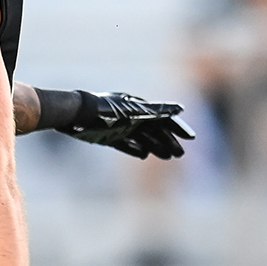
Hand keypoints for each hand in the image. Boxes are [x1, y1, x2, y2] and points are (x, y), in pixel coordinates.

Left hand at [59, 91, 195, 158]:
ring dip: (156, 146)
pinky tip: (143, 155)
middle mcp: (131, 116)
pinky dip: (135, 149)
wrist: (76, 115)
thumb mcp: (133, 113)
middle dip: (168, 141)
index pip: (163, 118)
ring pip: (142, 138)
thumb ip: (156, 112)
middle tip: (180, 154)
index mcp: (139, 108)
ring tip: (168, 156)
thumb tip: (180, 109)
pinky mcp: (107, 136)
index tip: (191, 138)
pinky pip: (125, 144)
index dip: (177, 127)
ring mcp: (120, 127)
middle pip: (154, 130)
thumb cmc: (105, 111)